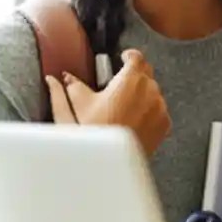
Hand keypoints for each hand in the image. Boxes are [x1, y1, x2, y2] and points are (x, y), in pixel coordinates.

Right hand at [45, 48, 170, 155]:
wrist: (109, 166)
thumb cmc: (93, 135)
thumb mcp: (74, 108)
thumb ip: (67, 88)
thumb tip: (56, 78)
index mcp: (130, 80)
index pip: (136, 56)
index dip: (128, 55)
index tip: (122, 57)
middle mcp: (150, 91)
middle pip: (146, 72)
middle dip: (134, 74)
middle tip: (119, 83)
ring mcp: (160, 108)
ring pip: (154, 91)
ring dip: (142, 93)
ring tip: (123, 105)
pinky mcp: (165, 124)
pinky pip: (159, 109)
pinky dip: (149, 110)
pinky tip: (133, 119)